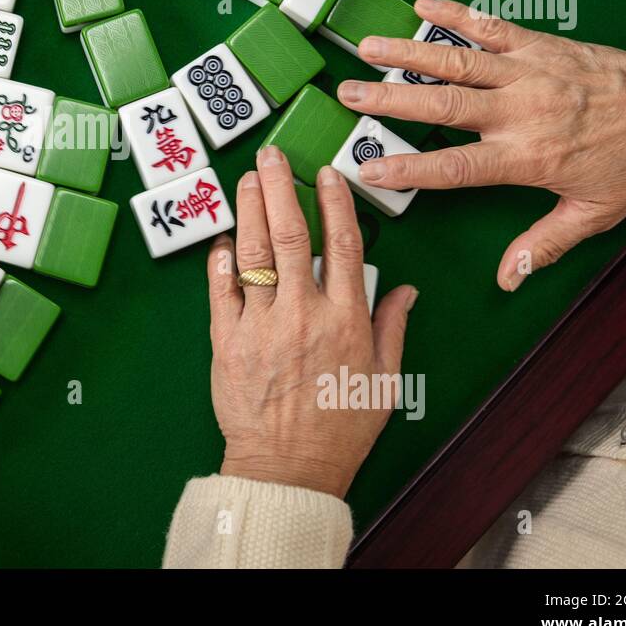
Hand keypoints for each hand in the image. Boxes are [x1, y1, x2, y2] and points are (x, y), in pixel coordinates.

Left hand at [207, 147, 416, 497]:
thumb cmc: (340, 428)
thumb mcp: (384, 381)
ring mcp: (261, 325)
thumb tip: (405, 288)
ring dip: (249, 211)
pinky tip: (222, 239)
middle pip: (291, 235)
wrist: (288, 468)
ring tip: (246, 180)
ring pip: (253, 254)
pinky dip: (220, 262)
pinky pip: (221, 291)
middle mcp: (303, 314)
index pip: (344, 245)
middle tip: (272, 156)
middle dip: (281, 188)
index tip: (329, 174)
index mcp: (346, 320)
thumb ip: (392, 328)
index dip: (336, 203)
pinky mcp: (227, 341)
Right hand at [336, 0, 625, 290]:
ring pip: (459, 60)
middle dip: (389, 99)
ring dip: (409, 53)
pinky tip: (423, 7)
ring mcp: (530, 72)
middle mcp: (523, 111)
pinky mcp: (541, 45)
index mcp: (530, 156)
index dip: (409, 169)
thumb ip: (545, 243)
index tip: (370, 170)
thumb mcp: (596, 213)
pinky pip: (491, 26)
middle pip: (443, 104)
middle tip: (347, 94)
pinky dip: (456, 14)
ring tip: (368, 48)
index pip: (456, 166)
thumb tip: (508, 277)